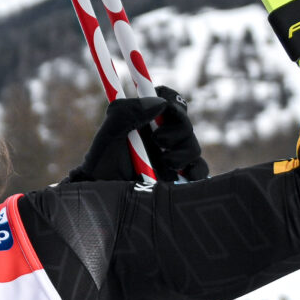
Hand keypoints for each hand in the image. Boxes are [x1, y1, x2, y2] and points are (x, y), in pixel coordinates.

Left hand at [67, 89, 207, 184]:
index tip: (165, 105)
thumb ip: (126, 113)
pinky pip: (199, 172)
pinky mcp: (179, 181)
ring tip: (165, 162)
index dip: (170, 98)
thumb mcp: (108, 137)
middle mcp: (160, 139)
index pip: (166, 101)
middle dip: (178, 128)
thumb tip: (159, 102)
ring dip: (183, 152)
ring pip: (193, 147)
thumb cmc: (99, 168)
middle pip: (184, 123)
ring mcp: (172, 160)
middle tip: (158, 140)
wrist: (102, 201)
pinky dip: (196, 172)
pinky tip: (183, 175)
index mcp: (144, 122)